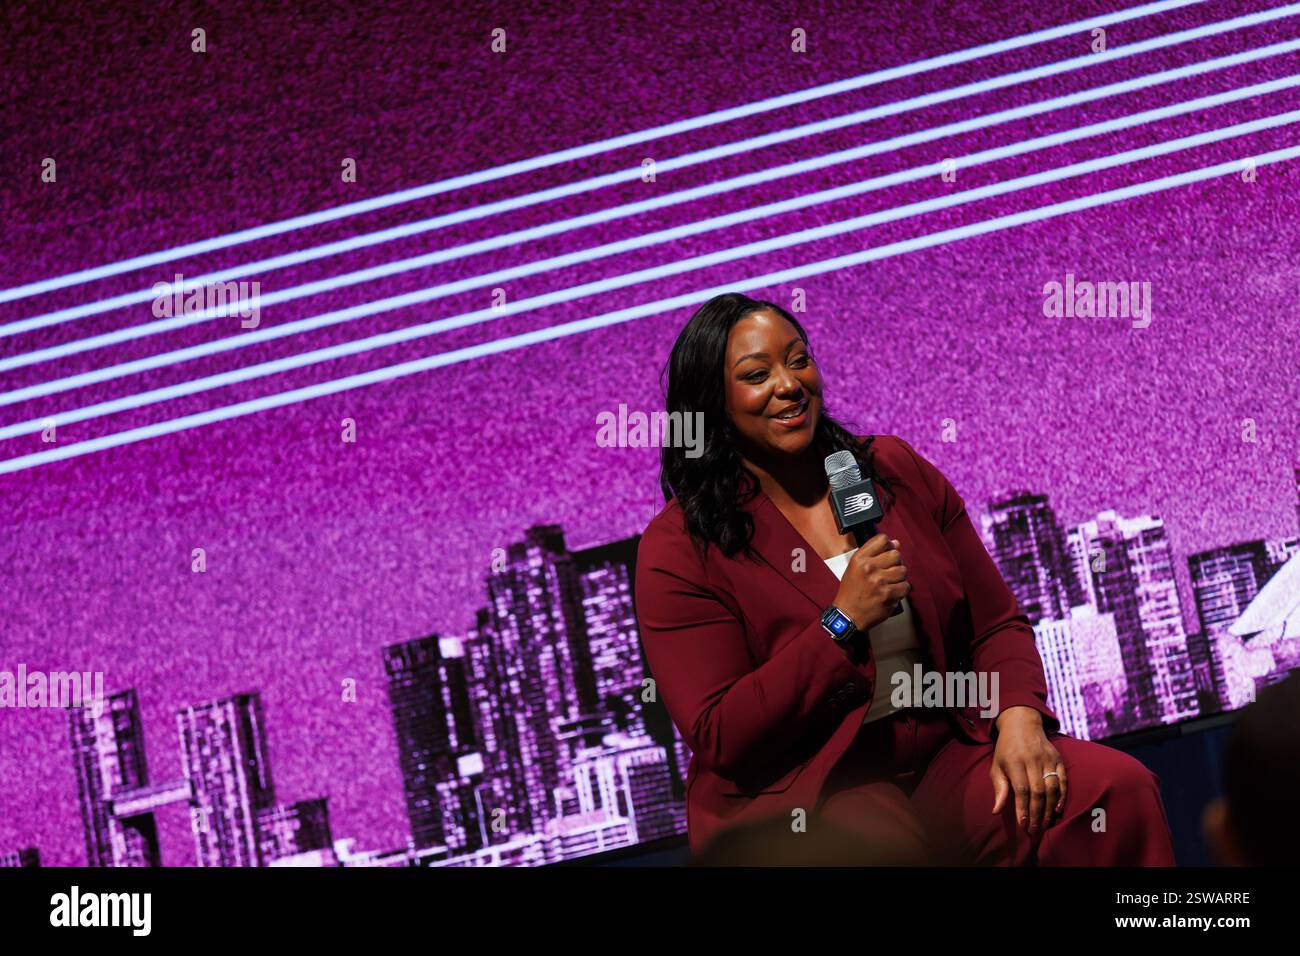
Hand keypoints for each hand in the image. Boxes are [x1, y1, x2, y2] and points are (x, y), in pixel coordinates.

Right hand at [832, 533, 909, 631]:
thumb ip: (874, 554)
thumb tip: (896, 543)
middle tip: (888, 571)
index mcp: (860, 559)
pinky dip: (901, 590)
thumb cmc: (851, 592)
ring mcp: (880, 582)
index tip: (887, 552)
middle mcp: (869, 568)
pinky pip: (906, 586)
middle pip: (896, 555)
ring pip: (903, 570)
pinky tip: (892, 592)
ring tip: (889, 583)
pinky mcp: (889, 595)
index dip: (888, 545)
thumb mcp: (855, 568)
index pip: (883, 540)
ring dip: (899, 577)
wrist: (848, 615)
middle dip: (895, 563)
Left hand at [990, 706, 1066, 834]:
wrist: (1022, 724)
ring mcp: (1047, 759)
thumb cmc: (1006, 750)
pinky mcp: (1058, 758)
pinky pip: (1063, 780)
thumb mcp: (997, 765)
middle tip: (1034, 830)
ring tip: (1045, 824)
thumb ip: (999, 788)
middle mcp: (1032, 760)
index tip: (1023, 825)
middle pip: (1038, 792)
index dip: (1023, 809)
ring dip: (1049, 809)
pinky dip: (1062, 796)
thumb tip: (996, 811)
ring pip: (1052, 788)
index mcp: (1014, 762)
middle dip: (1036, 814)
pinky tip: (1057, 809)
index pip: (1021, 790)